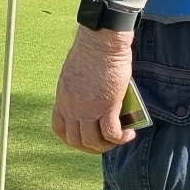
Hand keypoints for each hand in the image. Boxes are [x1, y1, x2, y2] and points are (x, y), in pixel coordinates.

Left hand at [51, 25, 136, 153]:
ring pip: (93, 141)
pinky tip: (130, 134)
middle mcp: (71, 107)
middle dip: (91, 147)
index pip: (59, 128)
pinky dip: (121, 138)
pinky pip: (112, 133)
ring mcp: (87, 109)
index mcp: (62, 98)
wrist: (101, 41)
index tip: (83, 139)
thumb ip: (80, 91)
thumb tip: (94, 102)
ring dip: (107, 146)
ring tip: (120, 139)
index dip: (71, 139)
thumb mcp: (76, 74)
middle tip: (105, 144)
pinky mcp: (106, 107)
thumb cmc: (92, 51)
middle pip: (75, 140)